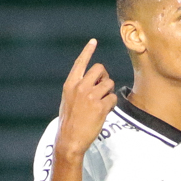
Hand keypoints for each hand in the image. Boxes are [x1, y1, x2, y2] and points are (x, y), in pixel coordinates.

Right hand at [54, 39, 116, 159]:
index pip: (80, 63)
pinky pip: (113, 98)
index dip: (87, 51)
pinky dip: (111, 104)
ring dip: (109, 92)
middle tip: (103, 87)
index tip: (93, 41)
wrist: (69, 139)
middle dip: (105, 76)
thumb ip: (78, 89)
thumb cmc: (69, 121)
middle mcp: (80, 87)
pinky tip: (104, 111)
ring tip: (102, 103)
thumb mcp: (68, 100)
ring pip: (109, 83)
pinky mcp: (100, 106)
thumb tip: (93, 82)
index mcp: (70, 84)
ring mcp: (90, 96)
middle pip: (100, 69)